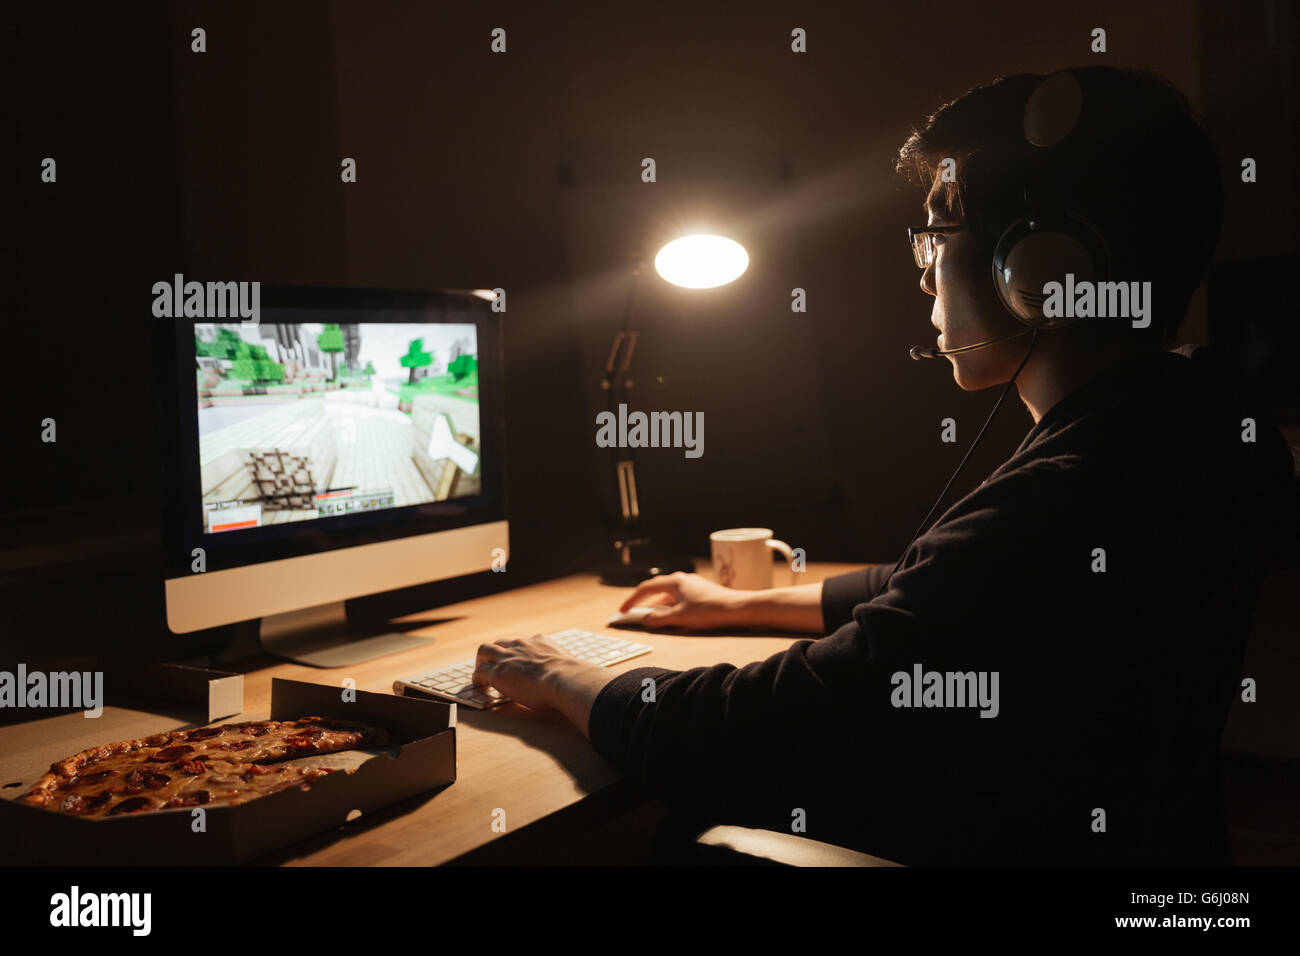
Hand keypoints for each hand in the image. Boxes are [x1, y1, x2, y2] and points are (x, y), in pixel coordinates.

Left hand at [472, 634, 576, 710]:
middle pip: (500, 642)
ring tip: (481, 674)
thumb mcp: (569, 664)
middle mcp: (521, 645)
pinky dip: (477, 679)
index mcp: (539, 641)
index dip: (517, 652)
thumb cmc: (571, 677)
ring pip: (485, 650)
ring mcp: (507, 657)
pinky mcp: (497, 673)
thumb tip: (577, 676)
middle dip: (495, 652)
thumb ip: (566, 667)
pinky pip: (480, 672)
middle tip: (494, 666)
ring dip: (481, 661)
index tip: (518, 662)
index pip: (523, 642)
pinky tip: (480, 687)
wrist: (564, 678)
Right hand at [618, 571, 747, 629]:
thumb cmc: (709, 611)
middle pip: (656, 590)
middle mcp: (681, 579)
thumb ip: (659, 619)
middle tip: (633, 614)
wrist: (737, 609)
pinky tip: (671, 618)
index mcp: (674, 581)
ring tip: (651, 620)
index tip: (623, 611)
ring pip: (668, 596)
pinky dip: (670, 608)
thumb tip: (645, 620)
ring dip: (658, 607)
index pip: (646, 588)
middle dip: (643, 603)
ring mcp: (691, 585)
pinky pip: (678, 599)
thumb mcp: (680, 618)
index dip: (632, 600)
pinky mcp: (699, 592)